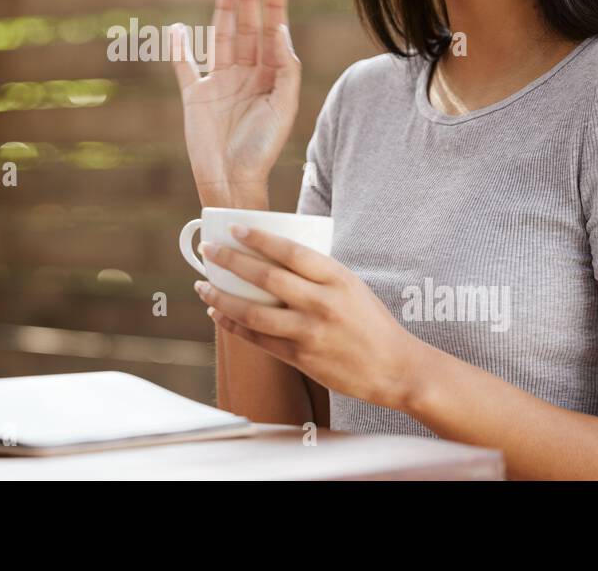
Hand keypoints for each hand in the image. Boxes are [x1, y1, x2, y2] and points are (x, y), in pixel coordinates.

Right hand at [168, 0, 300, 206]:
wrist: (232, 179)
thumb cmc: (262, 147)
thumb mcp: (283, 106)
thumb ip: (285, 67)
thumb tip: (279, 31)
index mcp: (270, 77)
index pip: (272, 32)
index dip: (274, 5)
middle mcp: (245, 75)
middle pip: (246, 28)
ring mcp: (219, 83)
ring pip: (220, 38)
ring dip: (222, 11)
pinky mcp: (195, 96)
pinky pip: (185, 66)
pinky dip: (179, 49)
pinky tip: (178, 29)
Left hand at [193, 225, 426, 412]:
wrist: (395, 368)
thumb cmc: (371, 322)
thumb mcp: (351, 285)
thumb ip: (317, 273)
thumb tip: (272, 257)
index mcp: (336, 278)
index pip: (289, 251)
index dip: (258, 238)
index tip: (234, 229)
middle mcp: (321, 303)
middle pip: (265, 277)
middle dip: (230, 262)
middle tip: (208, 252)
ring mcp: (309, 332)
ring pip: (253, 313)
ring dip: (221, 298)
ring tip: (203, 287)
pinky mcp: (301, 358)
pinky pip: (258, 340)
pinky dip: (233, 326)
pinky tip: (219, 315)